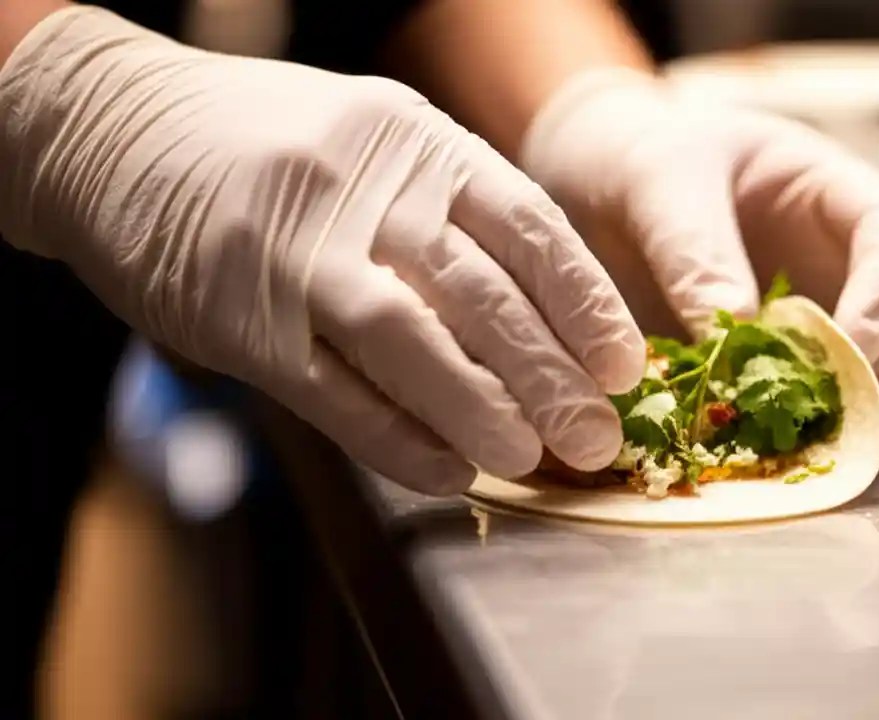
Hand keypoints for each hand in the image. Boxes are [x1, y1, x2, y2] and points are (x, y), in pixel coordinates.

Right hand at [0, 8, 644, 492]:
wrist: (117, 129)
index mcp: (414, 144)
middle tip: (594, 437)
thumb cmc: (271, 144)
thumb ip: (451, 212)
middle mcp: (362, 194)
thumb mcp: (376, 140)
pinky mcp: (239, 322)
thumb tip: (547, 313)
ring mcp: (296, 257)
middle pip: (482, 294)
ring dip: (479, 410)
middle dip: (550, 375)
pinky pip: (332, 394)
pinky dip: (395, 440)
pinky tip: (446, 470)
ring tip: (528, 458)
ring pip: (409, 342)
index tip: (624, 366)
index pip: (528, 227)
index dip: (584, 304)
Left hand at [522, 69, 878, 445]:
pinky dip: (843, 421)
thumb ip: (694, 251)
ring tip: (861, 448)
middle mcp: (851, 246)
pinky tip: (815, 453)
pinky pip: (845, 388)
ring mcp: (837, 299)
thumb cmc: (641, 163)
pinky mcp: (804, 351)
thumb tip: (738, 330)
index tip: (856, 343)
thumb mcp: (659, 185)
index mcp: (829, 185)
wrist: (603, 188)